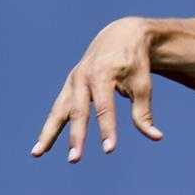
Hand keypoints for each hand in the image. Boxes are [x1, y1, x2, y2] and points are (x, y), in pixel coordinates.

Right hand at [32, 17, 163, 163]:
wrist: (121, 35)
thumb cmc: (135, 62)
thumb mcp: (143, 84)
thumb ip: (143, 112)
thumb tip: (156, 137)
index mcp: (103, 75)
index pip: (105, 107)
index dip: (107, 129)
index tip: (109, 149)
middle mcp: (83, 77)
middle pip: (78, 111)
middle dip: (76, 137)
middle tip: (74, 159)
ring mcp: (73, 81)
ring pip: (58, 110)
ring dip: (48, 133)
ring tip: (37, 154)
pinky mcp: (69, 85)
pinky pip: (57, 108)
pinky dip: (50, 126)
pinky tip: (41, 147)